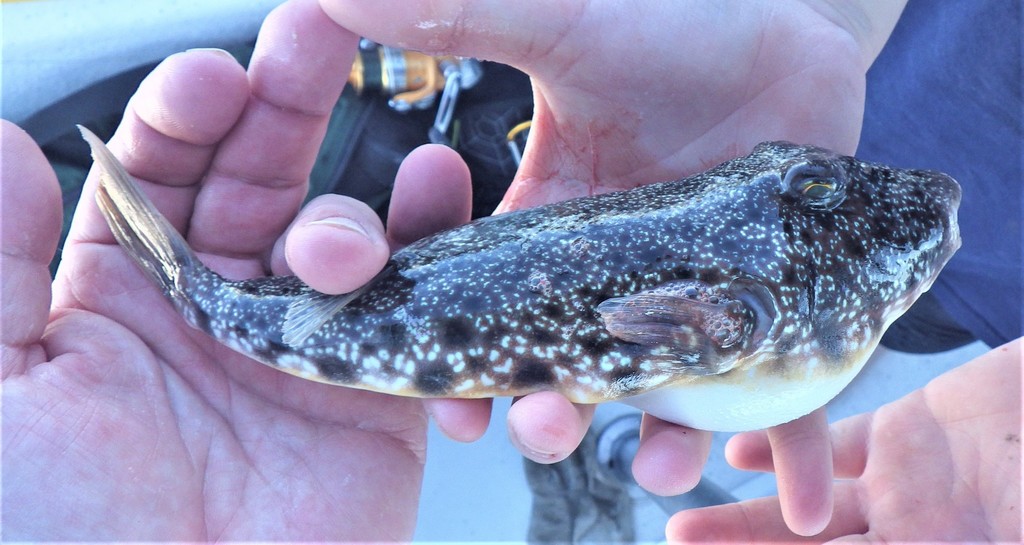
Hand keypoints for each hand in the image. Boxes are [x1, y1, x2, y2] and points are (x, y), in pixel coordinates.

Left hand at [1, 1, 448, 539]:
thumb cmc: (52, 540)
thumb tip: (2, 141)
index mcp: (118, 310)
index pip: (160, 180)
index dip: (186, 117)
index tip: (213, 76)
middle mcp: (216, 322)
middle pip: (259, 184)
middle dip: (286, 104)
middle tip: (319, 33)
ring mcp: (303, 357)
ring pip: (343, 238)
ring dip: (357, 191)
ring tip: (357, 192)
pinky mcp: (380, 401)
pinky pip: (420, 309)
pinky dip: (438, 245)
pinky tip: (439, 195)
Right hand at [318, 0, 903, 534]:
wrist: (786, 36)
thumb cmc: (674, 32)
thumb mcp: (565, 27)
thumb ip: (463, 18)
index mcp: (542, 236)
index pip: (478, 316)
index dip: (453, 367)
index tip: (441, 399)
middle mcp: (608, 285)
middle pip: (562, 372)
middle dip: (544, 413)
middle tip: (540, 425)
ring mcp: (689, 303)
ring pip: (659, 394)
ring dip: (653, 437)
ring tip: (656, 454)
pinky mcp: (769, 311)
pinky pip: (778, 393)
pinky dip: (789, 442)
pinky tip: (790, 488)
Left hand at [668, 338, 1021, 541]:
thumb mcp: (1013, 521)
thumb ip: (964, 531)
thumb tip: (886, 540)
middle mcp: (924, 537)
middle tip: (678, 544)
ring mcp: (916, 488)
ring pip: (812, 510)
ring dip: (748, 517)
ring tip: (683, 524)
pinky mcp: (916, 430)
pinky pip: (841, 444)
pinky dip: (790, 447)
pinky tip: (742, 447)